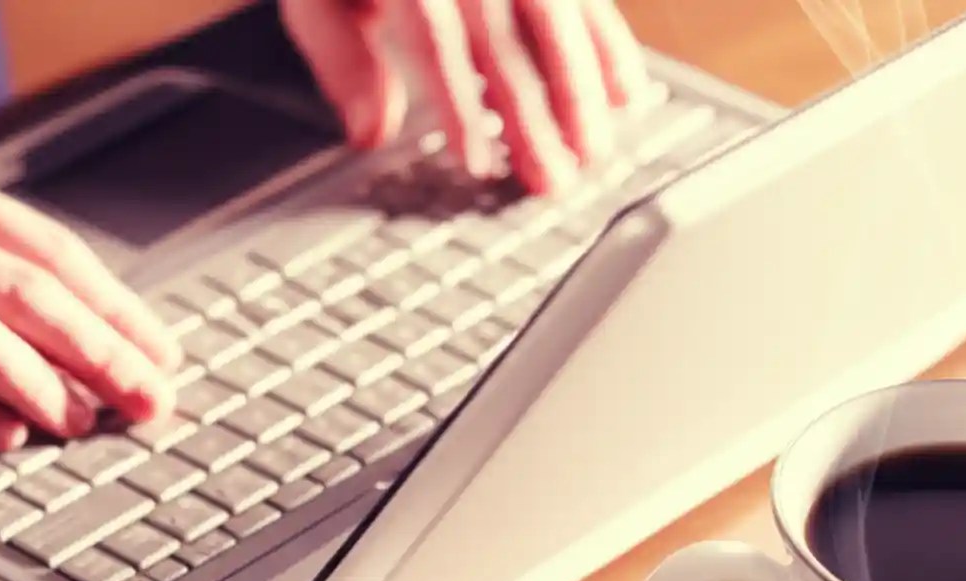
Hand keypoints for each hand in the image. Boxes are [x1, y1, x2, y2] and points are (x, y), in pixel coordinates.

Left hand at [281, 0, 650, 194]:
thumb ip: (341, 58)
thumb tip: (370, 133)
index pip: (439, 36)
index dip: (461, 103)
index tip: (477, 161)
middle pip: (506, 36)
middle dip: (533, 113)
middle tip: (551, 180)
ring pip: (558, 16)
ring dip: (581, 88)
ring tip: (592, 151)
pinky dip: (609, 44)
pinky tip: (625, 92)